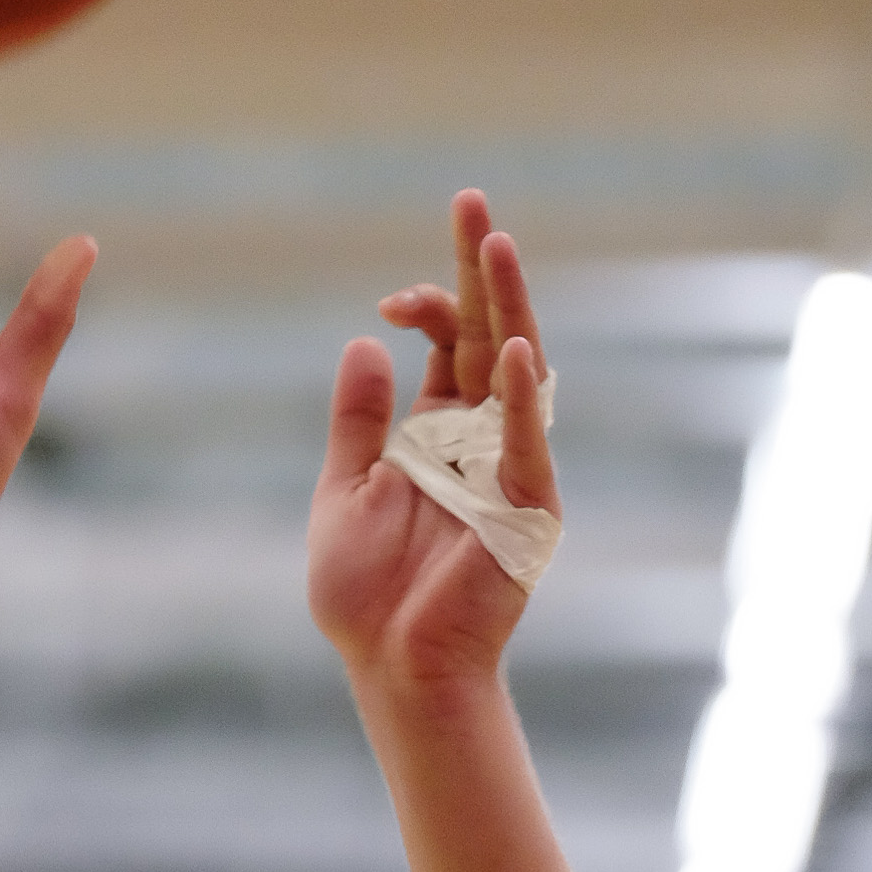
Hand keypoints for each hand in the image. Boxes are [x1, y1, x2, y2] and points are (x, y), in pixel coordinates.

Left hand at [307, 190, 557, 696]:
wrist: (393, 668)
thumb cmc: (367, 597)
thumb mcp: (345, 492)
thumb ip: (357, 421)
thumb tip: (364, 342)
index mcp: (436, 433)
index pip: (445, 345)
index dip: (425, 306)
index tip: (390, 298)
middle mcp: (480, 440)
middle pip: (487, 336)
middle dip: (479, 272)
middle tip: (471, 202)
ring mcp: (508, 469)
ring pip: (517, 372)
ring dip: (508, 310)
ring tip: (496, 245)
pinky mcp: (526, 509)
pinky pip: (526, 443)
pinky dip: (517, 398)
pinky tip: (506, 350)